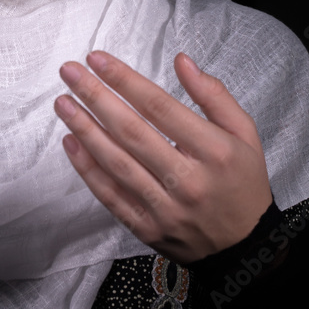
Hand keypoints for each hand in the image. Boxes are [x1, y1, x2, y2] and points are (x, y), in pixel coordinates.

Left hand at [54, 50, 272, 263]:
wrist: (245, 249)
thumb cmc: (241, 184)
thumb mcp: (243, 133)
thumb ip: (213, 95)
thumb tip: (181, 61)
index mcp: (214, 151)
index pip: (159, 107)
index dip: (125, 81)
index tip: (98, 60)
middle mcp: (187, 180)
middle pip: (131, 131)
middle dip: (95, 97)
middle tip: (70, 72)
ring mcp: (165, 207)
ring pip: (116, 162)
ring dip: (84, 129)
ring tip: (63, 102)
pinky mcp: (147, 228)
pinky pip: (110, 195)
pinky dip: (87, 168)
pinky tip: (70, 142)